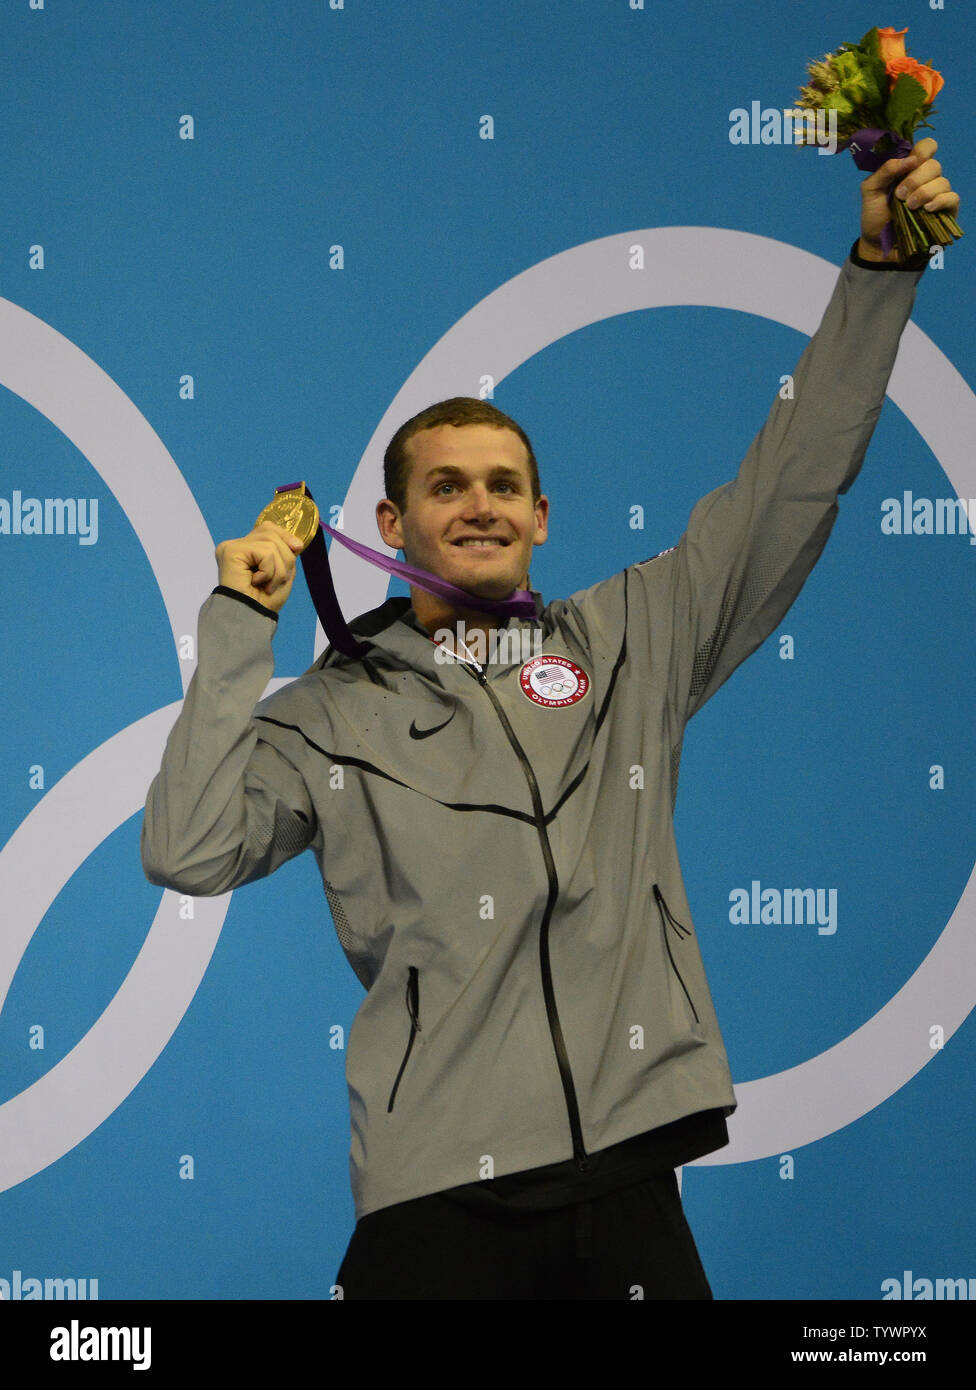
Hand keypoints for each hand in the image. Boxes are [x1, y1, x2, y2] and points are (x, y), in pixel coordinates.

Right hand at [215, 521, 304, 612]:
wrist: (251, 618)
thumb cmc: (264, 601)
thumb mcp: (283, 573)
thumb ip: (287, 553)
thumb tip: (297, 542)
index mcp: (246, 549)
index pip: (268, 528)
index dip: (285, 537)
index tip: (296, 550)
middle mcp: (236, 546)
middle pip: (271, 533)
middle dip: (284, 558)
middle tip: (276, 580)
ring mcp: (232, 547)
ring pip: (271, 542)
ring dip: (278, 569)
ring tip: (267, 584)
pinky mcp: (231, 551)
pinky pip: (265, 552)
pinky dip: (269, 571)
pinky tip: (257, 582)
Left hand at [857, 137, 959, 261]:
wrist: (878, 245)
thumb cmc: (875, 216)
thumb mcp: (870, 190)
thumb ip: (885, 170)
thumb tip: (911, 159)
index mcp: (910, 168)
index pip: (927, 147)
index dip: (922, 151)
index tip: (911, 163)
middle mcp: (926, 178)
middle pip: (934, 165)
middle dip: (916, 179)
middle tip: (900, 195)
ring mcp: (937, 194)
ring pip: (942, 182)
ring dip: (924, 193)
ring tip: (909, 207)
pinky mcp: (945, 211)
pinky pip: (952, 198)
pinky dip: (939, 201)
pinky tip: (927, 210)